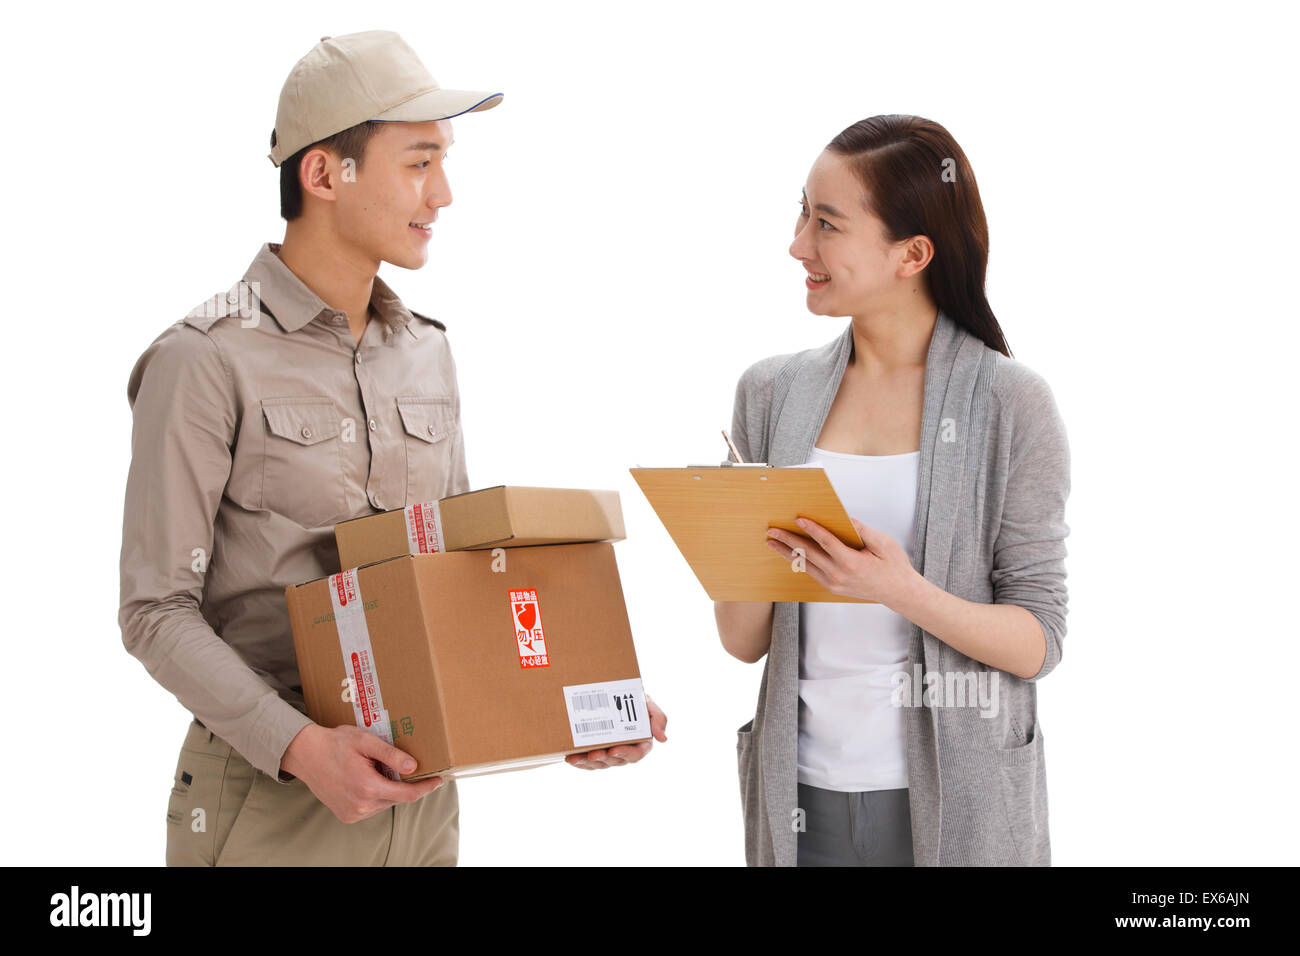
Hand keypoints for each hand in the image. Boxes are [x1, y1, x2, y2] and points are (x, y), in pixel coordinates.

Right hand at [280, 723, 443, 823]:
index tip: (439, 779)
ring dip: (389, 789)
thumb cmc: (336, 743)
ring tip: (379, 768)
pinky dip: (376, 794)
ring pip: (385, 803)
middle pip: (397, 798)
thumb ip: (391, 754)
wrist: (305, 754)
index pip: (408, 794)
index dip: (426, 787)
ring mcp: (353, 813)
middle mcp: (361, 806)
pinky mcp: (347, 815)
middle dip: (406, 784)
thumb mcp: (366, 741)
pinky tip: (369, 778)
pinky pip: (372, 807)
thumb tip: (413, 767)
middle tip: (408, 765)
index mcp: (368, 787)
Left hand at [565, 693, 667, 769]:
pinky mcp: (593, 753)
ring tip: (577, 757)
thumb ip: (658, 718)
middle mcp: (624, 752)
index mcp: (640, 744)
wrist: (613, 695)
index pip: (636, 754)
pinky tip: (570, 757)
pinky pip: (586, 762)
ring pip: (599, 763)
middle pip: (615, 761)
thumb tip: (663, 739)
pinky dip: (578, 761)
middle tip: (594, 753)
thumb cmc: (634, 700)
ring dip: (588, 762)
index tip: (614, 749)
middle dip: (603, 758)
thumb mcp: (648, 704)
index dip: (625, 754)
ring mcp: (608, 754)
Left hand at [765, 516, 918, 607]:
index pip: (826, 542)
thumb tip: (844, 518)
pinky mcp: (832, 587)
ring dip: (787, 552)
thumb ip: (862, 530)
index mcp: (851, 563)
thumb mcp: (883, 543)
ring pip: (805, 565)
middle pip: (808, 554)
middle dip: (788, 540)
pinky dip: (799, 561)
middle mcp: (838, 575)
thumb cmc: (894, 566)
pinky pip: (812, 572)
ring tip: (772, 542)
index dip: (811, 529)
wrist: (898, 592)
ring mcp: (833, 583)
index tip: (798, 518)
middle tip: (772, 531)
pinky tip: (789, 553)